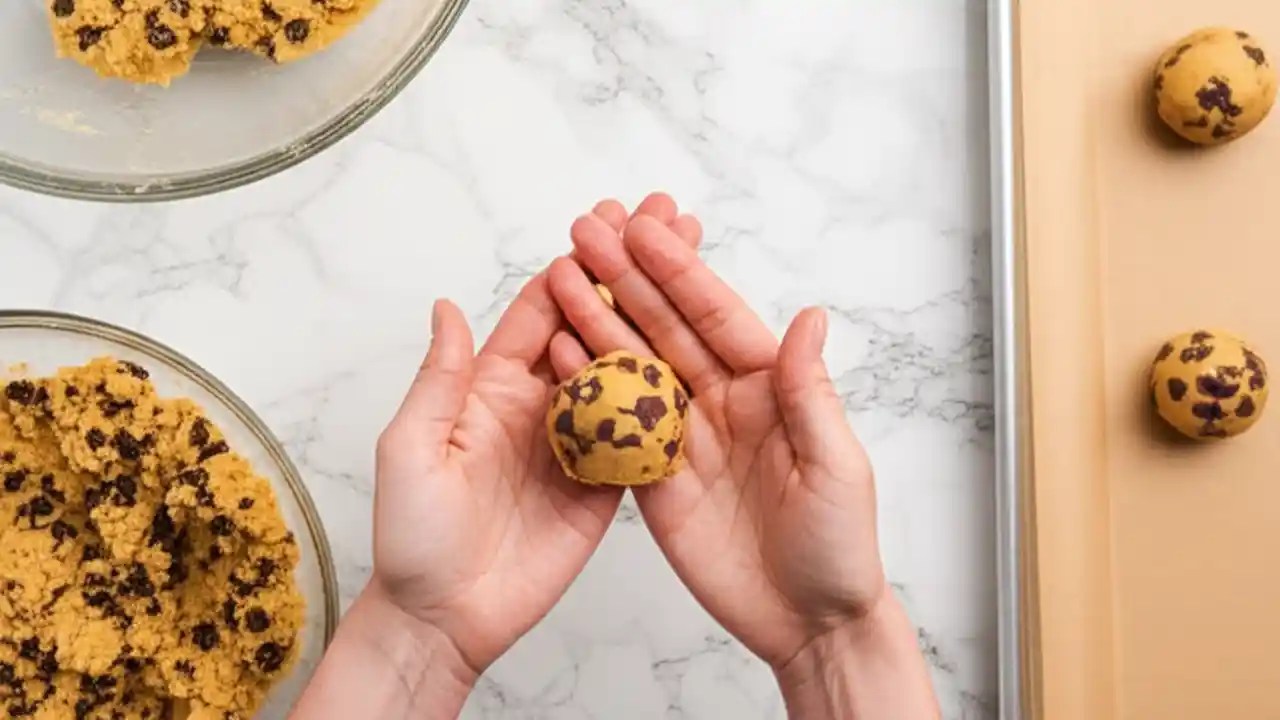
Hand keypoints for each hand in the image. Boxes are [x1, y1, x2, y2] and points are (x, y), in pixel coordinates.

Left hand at [370, 196, 703, 674]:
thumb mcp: (412, 448)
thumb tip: (448, 307)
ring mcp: (579, 444)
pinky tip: (705, 359)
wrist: (445, 618)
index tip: (614, 220)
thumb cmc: (414, 537)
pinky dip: (670, 398)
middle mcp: (542, 406)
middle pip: (595, 326)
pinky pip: (642, 437)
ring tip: (700, 272)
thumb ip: (440, 381)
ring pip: (626, 371)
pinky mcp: (606, 487)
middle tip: (671, 223)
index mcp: (494, 388)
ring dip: (661, 322)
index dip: (578, 265)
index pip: (544, 312)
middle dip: (633, 275)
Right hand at [546, 194, 936, 717]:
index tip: (643, 228)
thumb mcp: (834, 465)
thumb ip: (809, 394)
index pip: (716, 316)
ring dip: (597, 320)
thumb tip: (809, 317)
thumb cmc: (838, 544)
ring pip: (633, 366)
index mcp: (768, 386)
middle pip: (665, 328)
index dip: (680, 271)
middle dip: (626, 278)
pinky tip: (560, 353)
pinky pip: (614, 427)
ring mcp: (682, 436)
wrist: (806, 621)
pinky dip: (586, 388)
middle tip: (585, 232)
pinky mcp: (652, 478)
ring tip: (561, 277)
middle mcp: (721, 400)